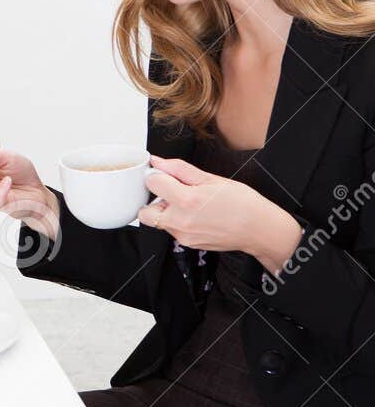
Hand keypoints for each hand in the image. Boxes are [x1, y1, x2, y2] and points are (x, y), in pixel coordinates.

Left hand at [138, 156, 302, 271]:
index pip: (152, 183)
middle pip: (145, 211)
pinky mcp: (187, 244)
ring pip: (158, 222)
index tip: (166, 175)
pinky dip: (177, 221)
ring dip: (167, 211)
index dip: (157, 176)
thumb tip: (157, 162)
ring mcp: (183, 235)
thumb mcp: (212, 179)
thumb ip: (179, 169)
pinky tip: (197, 216)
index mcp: (187, 200)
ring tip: (191, 205)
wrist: (260, 230)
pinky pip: (172, 230)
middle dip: (154, 200)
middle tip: (174, 194)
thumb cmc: (242, 203)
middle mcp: (180, 221)